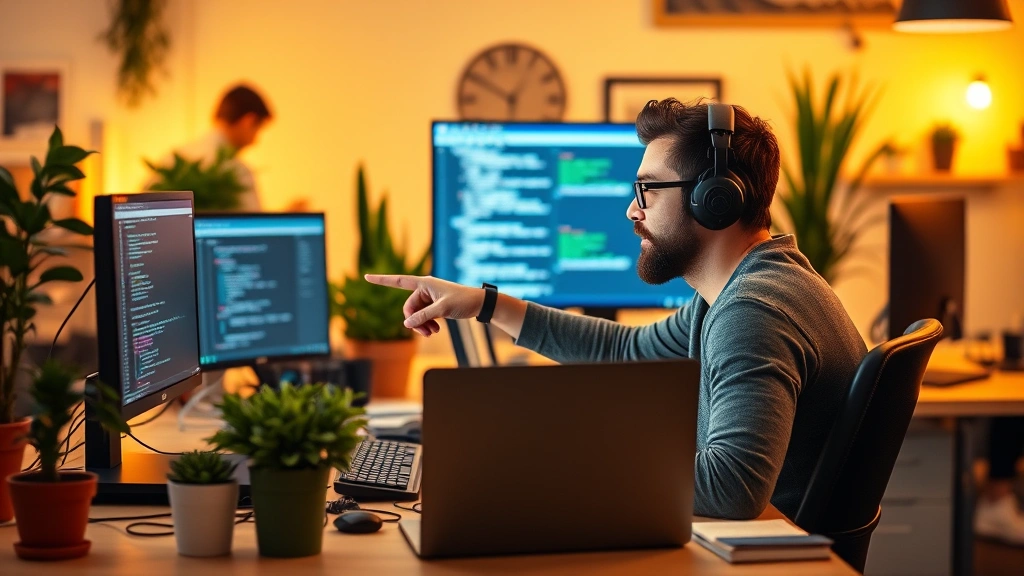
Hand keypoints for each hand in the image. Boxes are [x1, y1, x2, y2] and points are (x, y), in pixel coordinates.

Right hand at [363, 274, 484, 337]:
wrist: (479, 304)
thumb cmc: (463, 301)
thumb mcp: (443, 309)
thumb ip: (423, 316)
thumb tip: (407, 323)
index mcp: (424, 283)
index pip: (399, 281)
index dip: (382, 280)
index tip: (367, 277)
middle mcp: (424, 289)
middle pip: (409, 307)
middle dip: (415, 321)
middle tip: (427, 333)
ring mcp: (429, 298)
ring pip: (416, 314)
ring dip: (422, 325)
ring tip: (433, 333)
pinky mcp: (434, 306)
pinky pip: (423, 316)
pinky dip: (427, 324)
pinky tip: (435, 331)